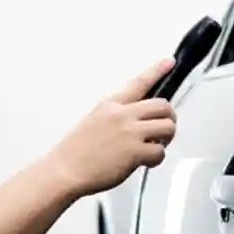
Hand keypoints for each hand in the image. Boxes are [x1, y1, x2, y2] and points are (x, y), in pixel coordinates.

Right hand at [47, 58, 177, 197]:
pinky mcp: (135, 152)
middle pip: (162, 106)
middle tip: (163, 131)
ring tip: (154, 146)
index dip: (157, 71)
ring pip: (168, 127)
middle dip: (168, 119)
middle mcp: (122, 114)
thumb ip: (117, 117)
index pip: (139, 83)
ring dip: (166, 138)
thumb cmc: (76, 152)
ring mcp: (130, 132)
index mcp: (111, 105)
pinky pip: (160, 151)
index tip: (169, 62)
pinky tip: (146, 163)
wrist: (65, 170)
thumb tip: (138, 122)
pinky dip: (157, 159)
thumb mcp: (94, 121)